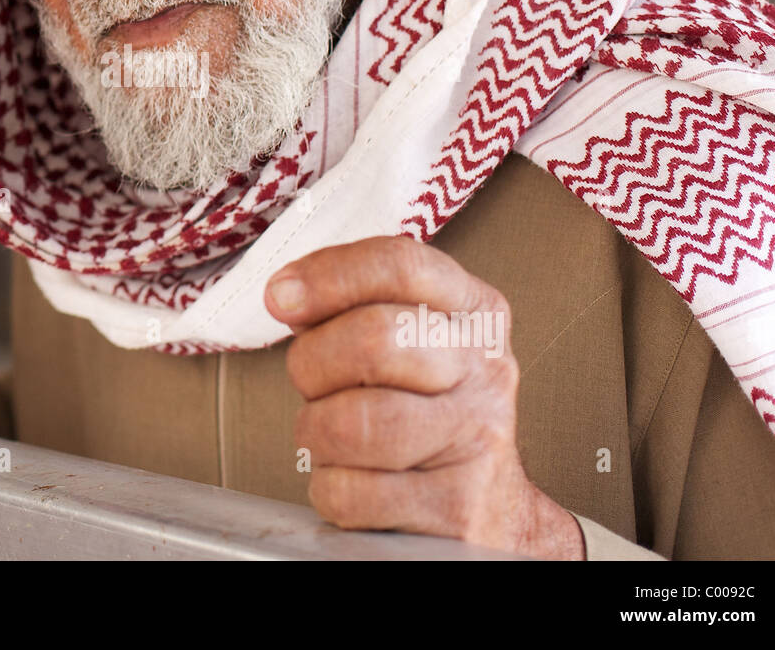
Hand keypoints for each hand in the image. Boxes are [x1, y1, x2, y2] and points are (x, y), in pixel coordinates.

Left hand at [265, 236, 584, 558]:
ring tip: (332, 437)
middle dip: (313, 364)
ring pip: (353, 423)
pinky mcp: (456, 509)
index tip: (279, 296)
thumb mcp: (408, 340)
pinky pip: (350, 493)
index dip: (330, 275)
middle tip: (313, 384)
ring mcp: (477, 440)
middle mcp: (485, 369)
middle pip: (372, 339)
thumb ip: (350, 306)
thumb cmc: (426, 410)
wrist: (494, 508)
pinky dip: (331, 490)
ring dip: (317, 432)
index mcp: (474, 312)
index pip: (402, 266)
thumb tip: (286, 294)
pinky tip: (355, 482)